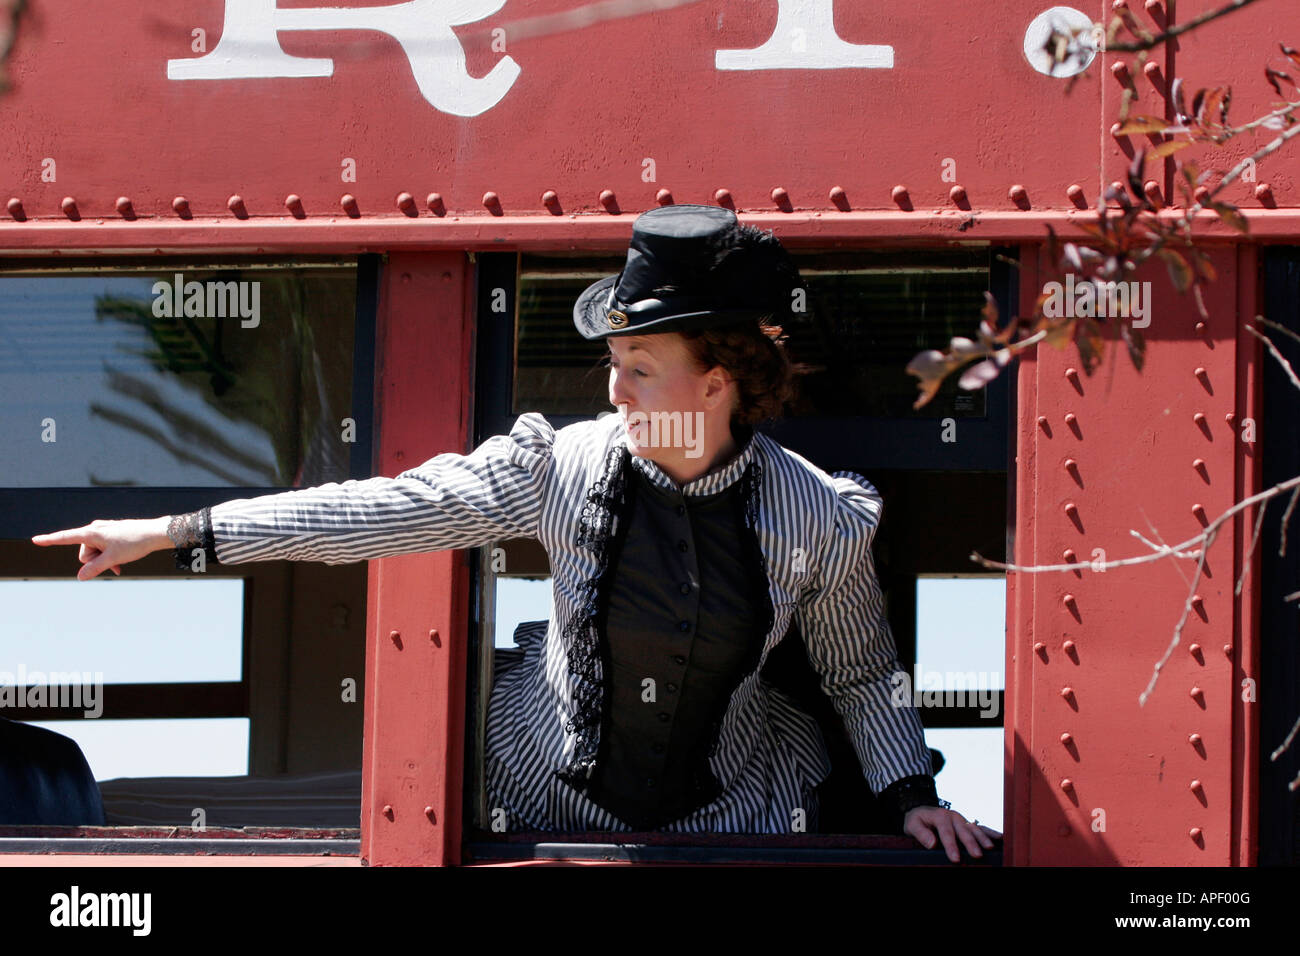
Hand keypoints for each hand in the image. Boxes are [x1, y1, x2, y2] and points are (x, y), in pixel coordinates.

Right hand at [31, 517, 172, 580]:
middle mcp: (94, 529)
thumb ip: (94, 568)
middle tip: (113, 563)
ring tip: (120, 562)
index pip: (65, 537)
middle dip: (95, 562)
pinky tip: (120, 563)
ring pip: (94, 553)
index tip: (35, 540)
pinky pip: (103, 550)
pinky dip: (109, 557)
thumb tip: (80, 577)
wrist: (155, 533)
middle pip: (84, 553)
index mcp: (91, 532)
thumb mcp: (113, 559)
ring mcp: (103, 531)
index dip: (49, 540)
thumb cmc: (134, 543)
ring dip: (104, 561)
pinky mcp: (110, 534)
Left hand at [903, 805, 1000, 862]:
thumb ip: (921, 834)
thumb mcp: (912, 825)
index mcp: (940, 816)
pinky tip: (1000, 837)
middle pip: (963, 831)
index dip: (951, 846)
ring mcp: (962, 819)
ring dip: (982, 838)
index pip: (946, 833)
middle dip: (970, 843)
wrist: (921, 810)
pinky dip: (990, 832)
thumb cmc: (917, 820)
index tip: (955, 859)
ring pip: (974, 829)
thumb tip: (932, 844)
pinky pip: (980, 828)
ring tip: (990, 848)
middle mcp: (953, 816)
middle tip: (977, 855)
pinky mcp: (967, 824)